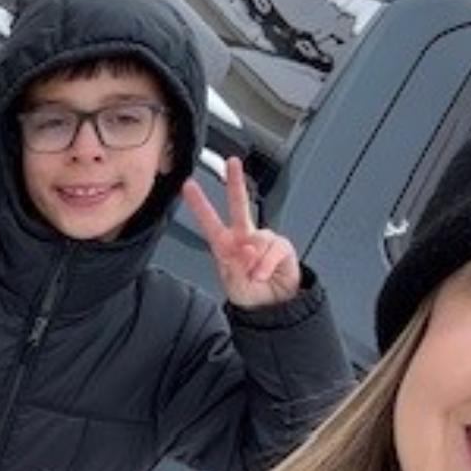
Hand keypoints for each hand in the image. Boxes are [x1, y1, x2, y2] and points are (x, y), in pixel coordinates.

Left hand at [183, 157, 301, 308]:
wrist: (272, 306)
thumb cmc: (250, 293)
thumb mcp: (234, 284)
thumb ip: (237, 265)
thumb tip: (248, 248)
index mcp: (226, 245)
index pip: (210, 221)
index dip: (199, 204)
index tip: (188, 186)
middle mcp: (245, 237)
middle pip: (239, 205)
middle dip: (235, 182)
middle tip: (232, 163)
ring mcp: (263, 240)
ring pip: (258, 240)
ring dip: (255, 262)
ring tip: (254, 276)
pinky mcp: (281, 246)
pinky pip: (274, 249)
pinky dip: (267, 264)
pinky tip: (263, 274)